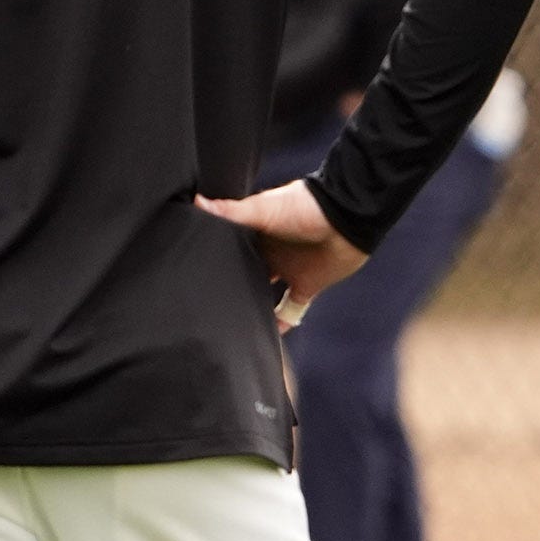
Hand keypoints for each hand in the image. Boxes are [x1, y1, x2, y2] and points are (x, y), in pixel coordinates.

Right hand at [199, 182, 367, 330]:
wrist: (347, 217)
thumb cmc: (304, 206)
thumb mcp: (262, 208)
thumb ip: (229, 212)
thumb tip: (194, 203)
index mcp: (256, 231)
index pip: (229, 247)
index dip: (215, 258)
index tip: (192, 272)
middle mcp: (269, 252)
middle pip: (245, 271)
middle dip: (230, 285)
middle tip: (205, 304)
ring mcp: (288, 269)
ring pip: (264, 292)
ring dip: (252, 305)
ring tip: (228, 324)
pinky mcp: (307, 285)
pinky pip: (290, 310)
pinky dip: (280, 323)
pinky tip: (263, 337)